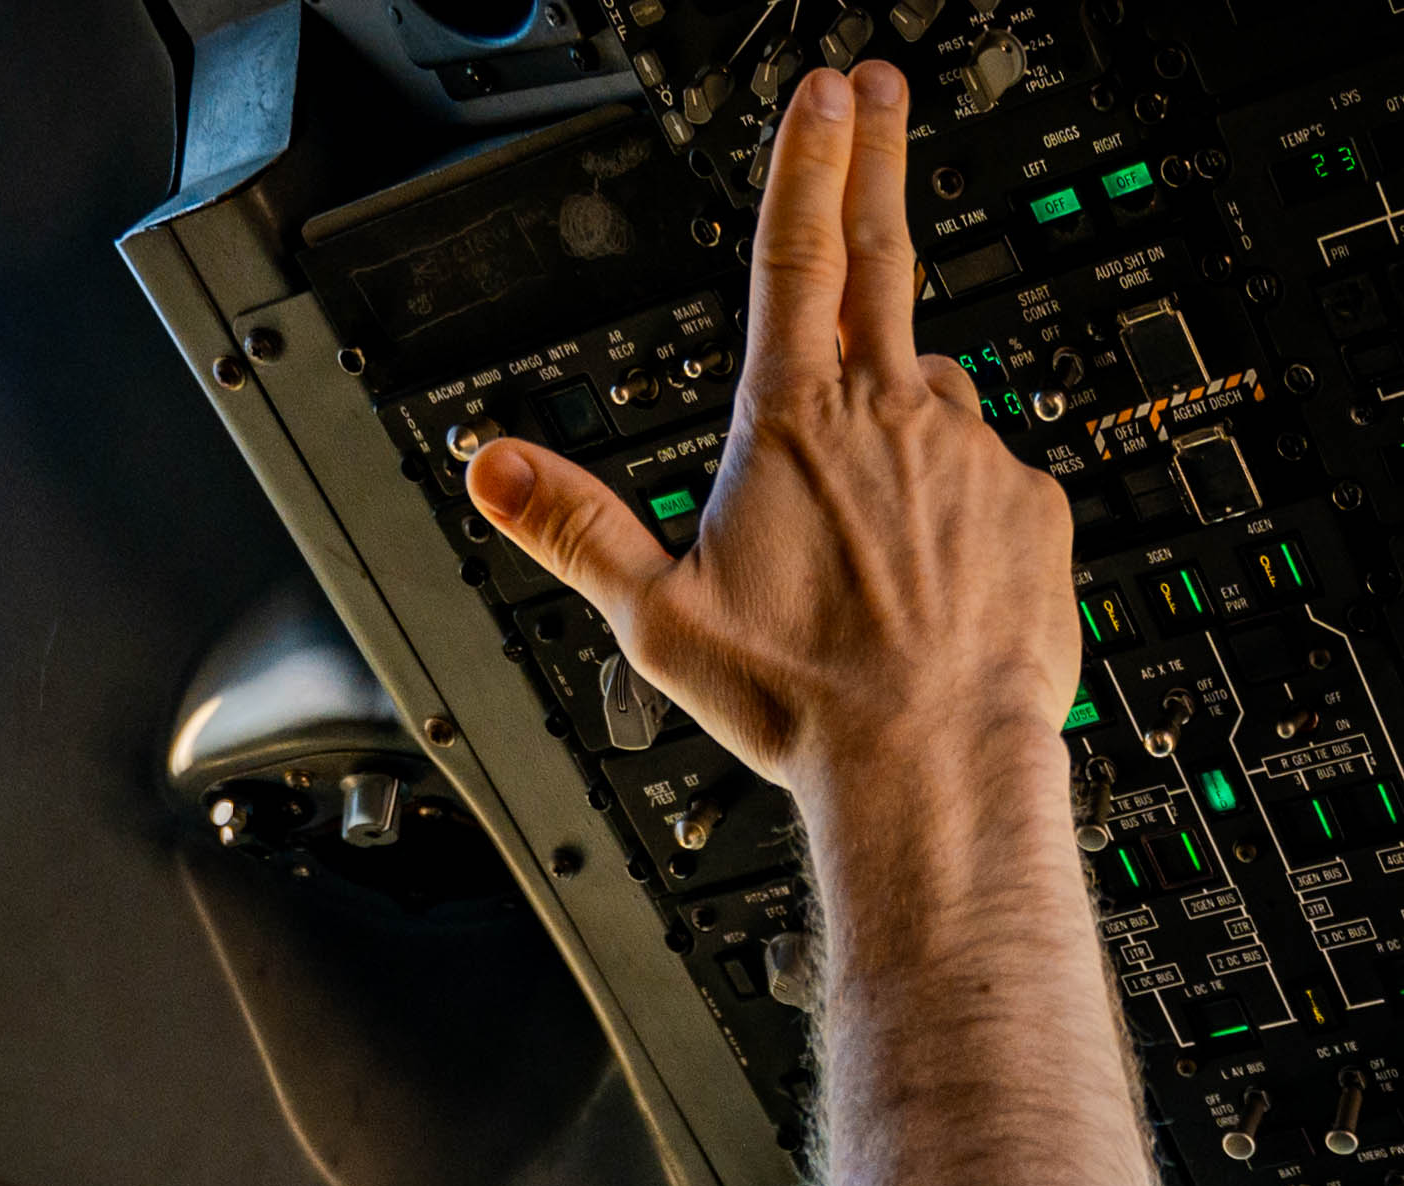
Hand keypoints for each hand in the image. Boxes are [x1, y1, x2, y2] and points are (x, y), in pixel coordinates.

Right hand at [463, 62, 1078, 813]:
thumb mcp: (657, 619)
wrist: (932, 763)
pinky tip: (942, 567)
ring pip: (939, 392)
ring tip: (887, 490)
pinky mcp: (1028, 507)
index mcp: (794, 425)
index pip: (797, 255)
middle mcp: (891, 415)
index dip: (809, 160)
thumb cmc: (802, 701)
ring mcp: (969, 454)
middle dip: (878, 157)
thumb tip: (492, 468)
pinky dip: (965, 503)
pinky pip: (992, 481)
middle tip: (882, 88)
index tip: (825, 92)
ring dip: (912, 405)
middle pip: (884, 255)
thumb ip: (576, 528)